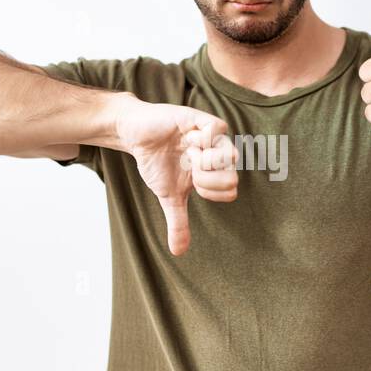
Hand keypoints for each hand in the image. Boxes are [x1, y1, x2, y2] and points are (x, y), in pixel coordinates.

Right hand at [113, 99, 238, 255]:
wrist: (136, 137)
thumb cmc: (156, 162)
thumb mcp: (169, 196)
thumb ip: (179, 221)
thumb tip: (178, 252)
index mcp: (217, 171)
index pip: (232, 190)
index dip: (211, 192)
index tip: (192, 184)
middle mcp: (219, 153)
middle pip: (234, 176)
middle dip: (206, 180)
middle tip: (189, 169)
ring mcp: (212, 135)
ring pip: (229, 154)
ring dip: (202, 161)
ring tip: (187, 152)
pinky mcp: (200, 119)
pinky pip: (216, 130)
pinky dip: (201, 140)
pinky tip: (188, 139)